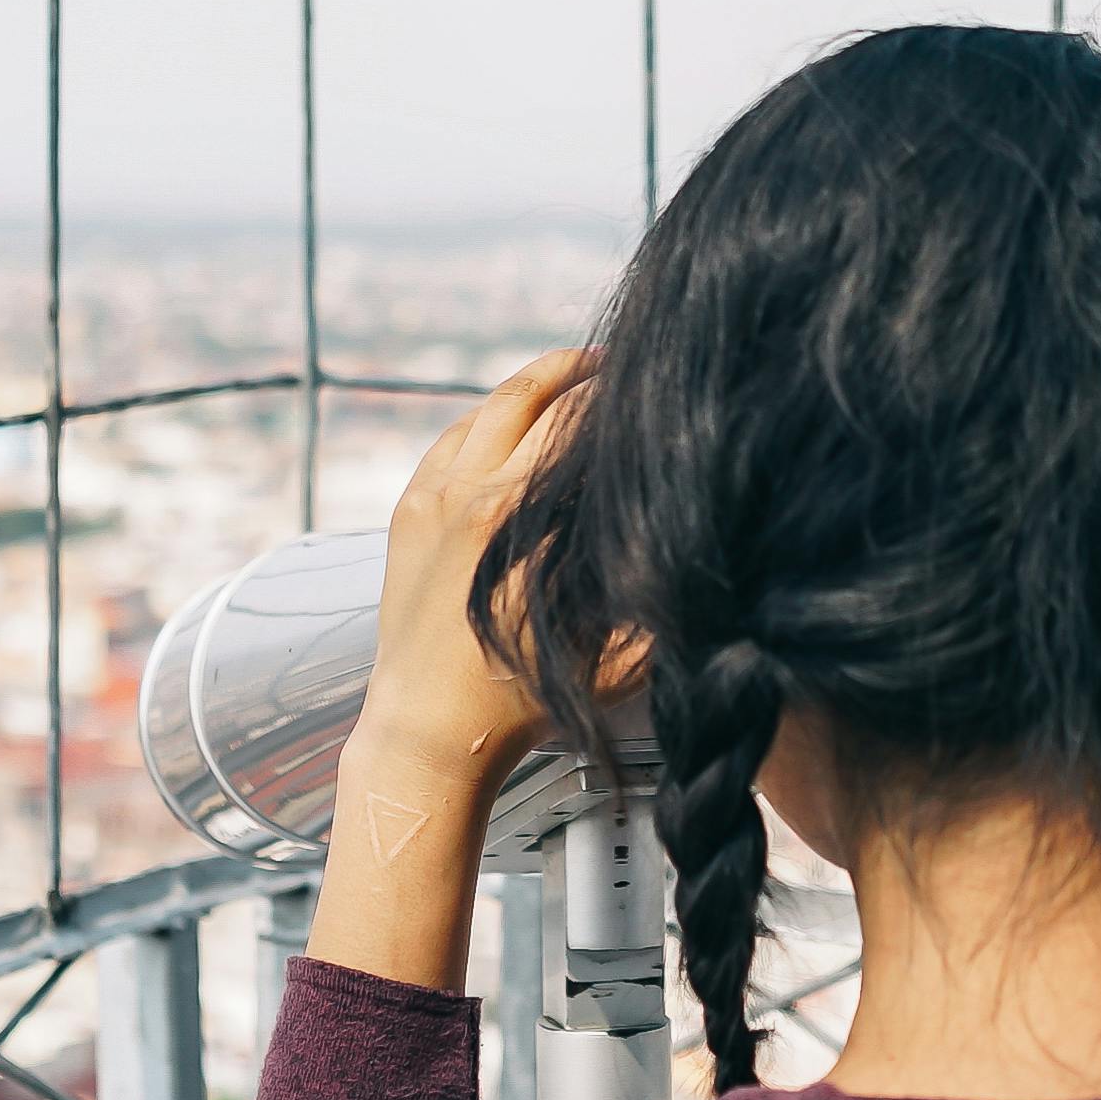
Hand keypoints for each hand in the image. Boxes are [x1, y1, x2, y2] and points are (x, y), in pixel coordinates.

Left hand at [305, 349, 592, 993]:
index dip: (624, 397)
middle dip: (584, 374)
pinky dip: (484, 416)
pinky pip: (450, 438)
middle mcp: (477, 493)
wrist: (431, 733)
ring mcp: (436, 498)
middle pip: (537, 395)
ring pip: (490, 407)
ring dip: (534, 383)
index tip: (655, 387)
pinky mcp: (410, 513)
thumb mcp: (618, 653)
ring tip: (572, 375)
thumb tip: (690, 539)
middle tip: (620, 366)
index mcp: (528, 516)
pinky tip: (507, 416)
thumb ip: (650, 587)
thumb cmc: (525, 700)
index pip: (584, 420)